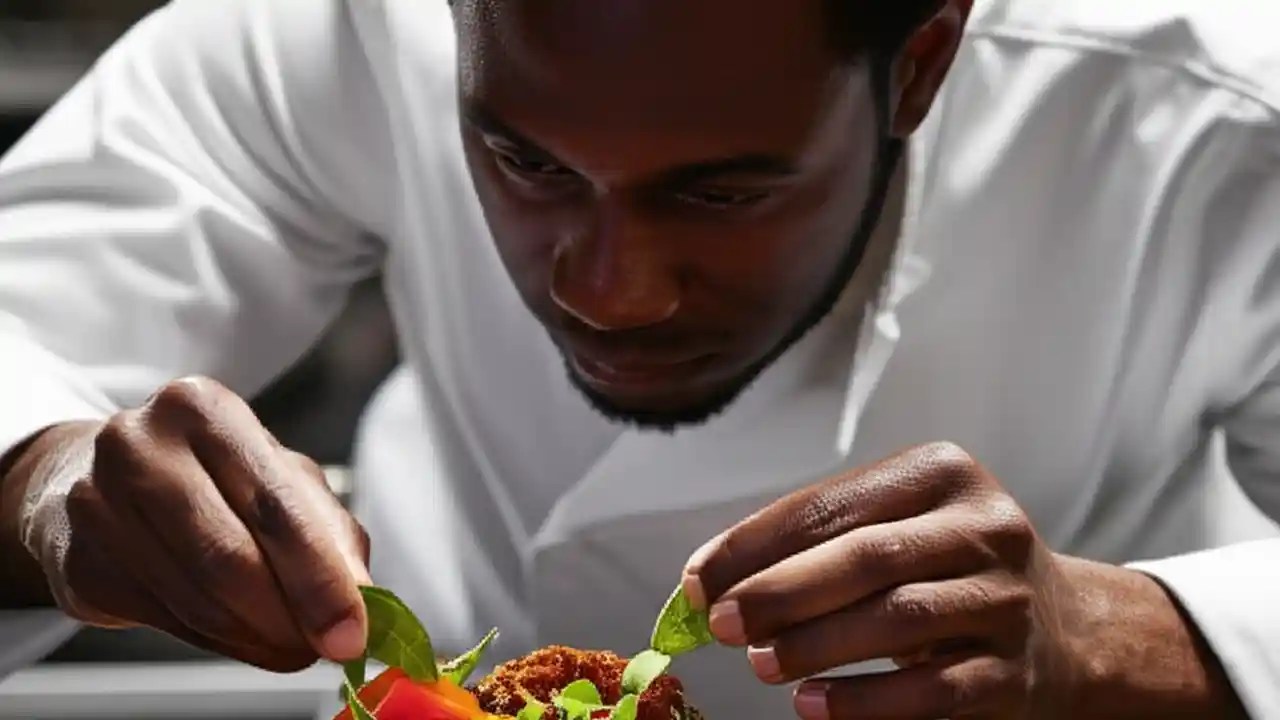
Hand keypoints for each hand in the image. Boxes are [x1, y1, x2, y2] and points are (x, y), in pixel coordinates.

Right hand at [1, 377, 371, 671]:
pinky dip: (217, 642)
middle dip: (289, 617)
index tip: (351, 631)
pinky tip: (239, 633)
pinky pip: (164, 623)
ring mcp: (95, 505)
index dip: (319, 578)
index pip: (274, 505)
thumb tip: (362, 600)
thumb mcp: (281, 480)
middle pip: (230, 558)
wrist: (104, 479)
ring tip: (289, 643)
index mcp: (202, 408)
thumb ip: (329, 534)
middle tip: (323, 648)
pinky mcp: (78, 564)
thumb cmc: (212, 476)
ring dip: (256, 637)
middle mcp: (139, 446)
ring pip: (198, 602)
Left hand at [681, 442, 1247, 719]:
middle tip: (719, 623)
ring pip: (900, 618)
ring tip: (758, 663)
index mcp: (942, 473)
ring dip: (817, 644)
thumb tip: (710, 580)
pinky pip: (931, 689)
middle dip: (781, 592)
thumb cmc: (946, 567)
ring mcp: (1007, 598)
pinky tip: (811, 704)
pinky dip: (864, 700)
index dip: (756, 543)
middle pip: (867, 556)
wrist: (1065, 628)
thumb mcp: (895, 530)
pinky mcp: (1014, 670)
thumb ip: (814, 545)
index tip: (699, 578)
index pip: (832, 504)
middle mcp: (985, 526)